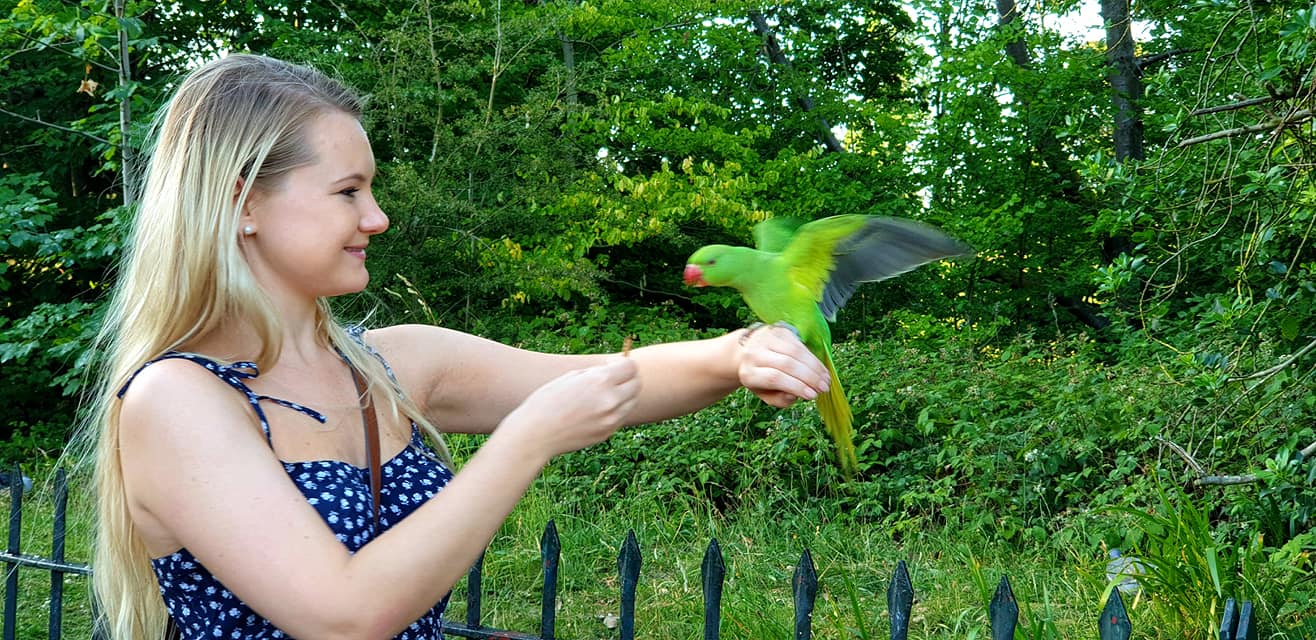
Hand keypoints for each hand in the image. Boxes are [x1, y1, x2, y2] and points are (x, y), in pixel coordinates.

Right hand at [499, 357, 640, 457]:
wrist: (534, 435)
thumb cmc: (546, 402)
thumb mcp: (569, 378)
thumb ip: (593, 373)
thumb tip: (610, 370)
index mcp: (600, 381)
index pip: (631, 366)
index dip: (623, 363)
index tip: (610, 365)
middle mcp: (610, 400)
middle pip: (637, 384)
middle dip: (628, 378)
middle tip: (613, 379)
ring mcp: (611, 419)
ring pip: (632, 402)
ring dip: (623, 395)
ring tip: (603, 394)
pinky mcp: (607, 433)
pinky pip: (621, 417)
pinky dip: (616, 410)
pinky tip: (598, 409)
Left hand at [735, 324, 829, 407]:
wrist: (746, 352)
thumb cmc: (760, 378)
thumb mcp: (765, 394)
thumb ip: (779, 399)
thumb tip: (795, 395)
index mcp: (748, 373)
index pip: (773, 378)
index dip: (795, 386)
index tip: (812, 395)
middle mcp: (754, 354)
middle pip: (786, 364)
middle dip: (809, 377)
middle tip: (824, 388)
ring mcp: (766, 339)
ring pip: (795, 352)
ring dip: (815, 367)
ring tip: (826, 380)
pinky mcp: (778, 331)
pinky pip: (800, 345)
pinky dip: (813, 358)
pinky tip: (821, 369)